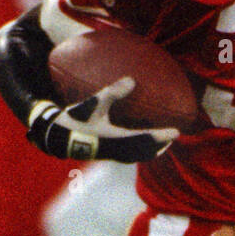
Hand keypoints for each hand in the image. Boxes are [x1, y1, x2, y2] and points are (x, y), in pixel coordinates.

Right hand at [27, 77, 177, 162]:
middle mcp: (116, 150)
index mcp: (116, 139)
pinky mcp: (105, 154)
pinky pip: (128, 155)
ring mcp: (111, 154)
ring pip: (137, 156)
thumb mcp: (94, 103)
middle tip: (172, 138)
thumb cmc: (76, 119)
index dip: (162, 136)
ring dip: (150, 150)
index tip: (177, 132)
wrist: (57, 137)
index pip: (146, 139)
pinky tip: (136, 142)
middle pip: (145, 152)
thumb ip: (113, 92)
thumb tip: (132, 80)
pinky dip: (138, 150)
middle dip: (160, 146)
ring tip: (159, 144)